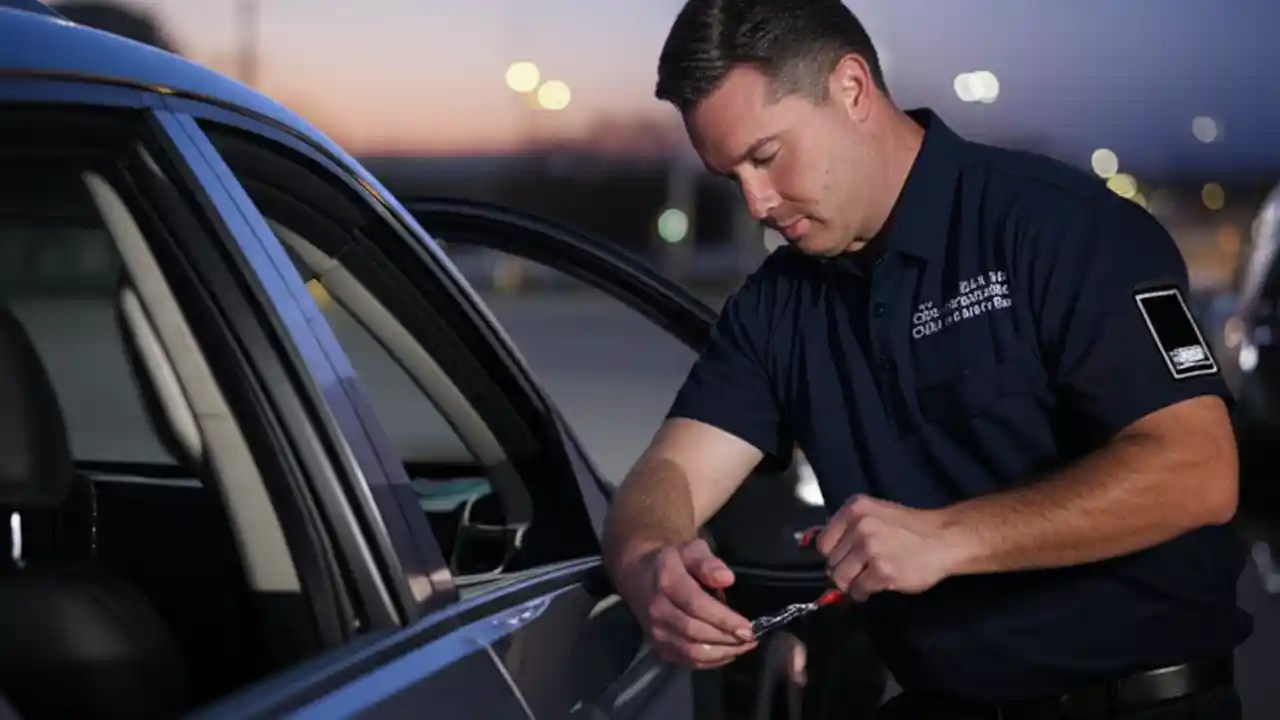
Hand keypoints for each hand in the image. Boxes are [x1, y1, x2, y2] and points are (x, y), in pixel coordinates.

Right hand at [617, 539, 757, 668]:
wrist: (638, 575)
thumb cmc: (673, 560)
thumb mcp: (691, 550)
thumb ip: (708, 562)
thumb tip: (727, 579)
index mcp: (667, 582)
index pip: (697, 605)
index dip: (724, 619)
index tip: (749, 626)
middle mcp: (658, 610)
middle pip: (696, 632)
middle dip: (728, 638)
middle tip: (753, 637)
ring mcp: (657, 632)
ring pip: (692, 651)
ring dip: (723, 653)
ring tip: (745, 646)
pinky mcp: (659, 647)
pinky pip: (688, 662)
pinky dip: (712, 661)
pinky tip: (728, 653)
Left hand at [814, 495, 966, 600]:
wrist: (943, 538)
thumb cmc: (909, 528)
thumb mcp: (875, 514)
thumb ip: (848, 526)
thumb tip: (812, 543)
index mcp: (855, 508)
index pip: (823, 542)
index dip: (833, 554)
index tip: (844, 558)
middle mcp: (860, 525)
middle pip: (831, 561)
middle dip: (843, 570)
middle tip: (858, 571)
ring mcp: (871, 548)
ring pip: (841, 578)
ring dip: (851, 584)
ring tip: (864, 580)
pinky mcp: (882, 570)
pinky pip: (858, 589)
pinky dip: (862, 593)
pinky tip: (872, 587)